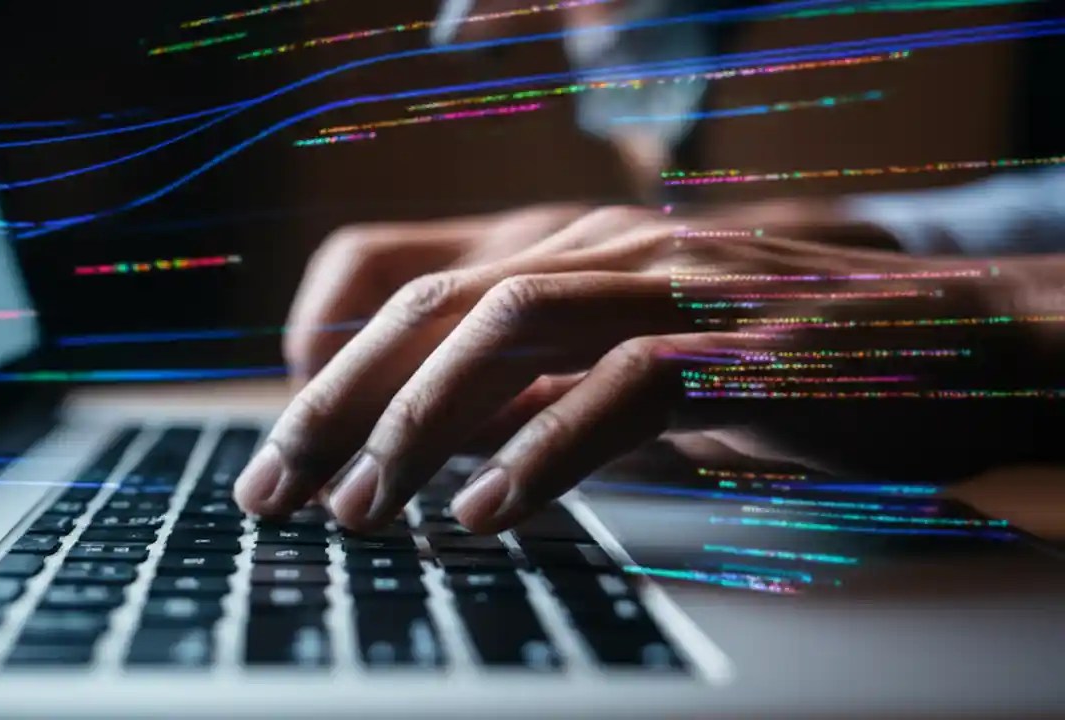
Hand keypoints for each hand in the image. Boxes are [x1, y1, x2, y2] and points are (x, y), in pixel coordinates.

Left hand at [239, 206, 1058, 532]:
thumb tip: (449, 449)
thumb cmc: (787, 363)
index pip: (415, 284)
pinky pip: (624, 385)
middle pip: (434, 309)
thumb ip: (548, 390)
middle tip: (275, 491)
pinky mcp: (742, 344)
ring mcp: (675, 286)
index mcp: (575, 253)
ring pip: (511, 328)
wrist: (955, 344)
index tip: (288, 444)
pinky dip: (548, 446)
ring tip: (363, 510)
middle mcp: (608, 251)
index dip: (332, 356)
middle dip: (339, 403)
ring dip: (421, 424)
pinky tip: (491, 511)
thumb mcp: (639, 371)